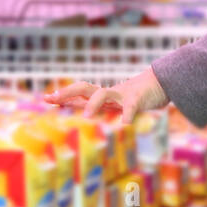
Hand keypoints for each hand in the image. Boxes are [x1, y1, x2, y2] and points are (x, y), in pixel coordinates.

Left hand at [42, 67, 167, 124]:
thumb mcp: (116, 106)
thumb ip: (101, 110)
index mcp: (102, 97)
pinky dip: (127, 114)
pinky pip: (131, 106)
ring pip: (104, 94)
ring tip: (86, 117)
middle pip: (84, 88)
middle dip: (68, 93)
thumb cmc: (135, 97)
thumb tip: (84, 120)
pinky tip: (124, 124)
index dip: (63, 95)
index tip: (46, 99)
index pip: (78, 94)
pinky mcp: (138, 99)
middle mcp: (108, 94)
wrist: (160, 82)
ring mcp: (122, 95)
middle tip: (53, 99)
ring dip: (93, 104)